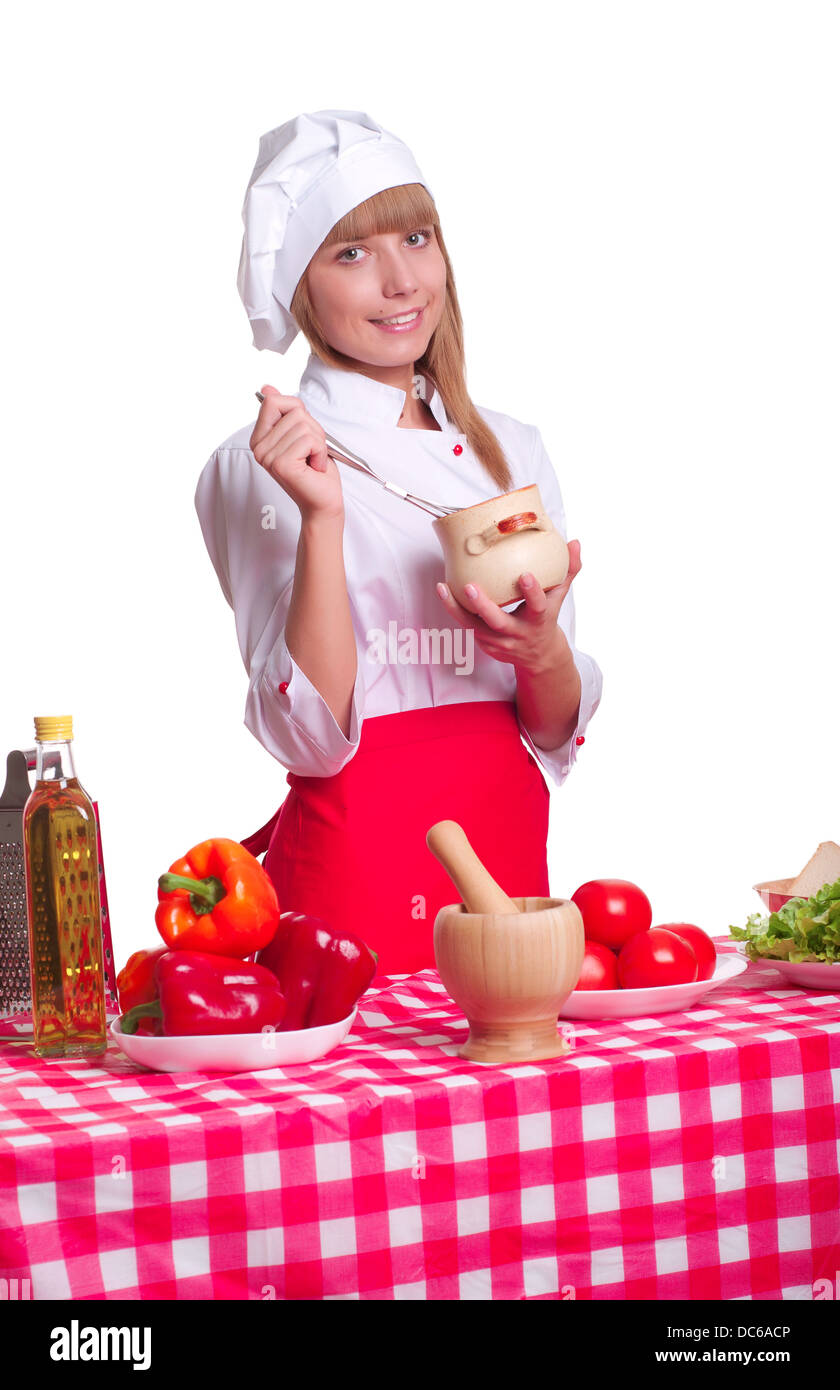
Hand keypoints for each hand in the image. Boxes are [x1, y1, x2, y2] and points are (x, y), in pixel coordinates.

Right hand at [250, 385, 344, 522]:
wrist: (323, 500)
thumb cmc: (315, 469)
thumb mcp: (301, 432)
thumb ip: (284, 411)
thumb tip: (267, 388)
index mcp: (259, 438)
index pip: (274, 401)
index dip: (297, 411)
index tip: (303, 433)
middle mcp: (259, 447)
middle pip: (293, 412)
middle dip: (312, 429)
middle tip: (311, 452)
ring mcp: (268, 457)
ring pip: (303, 426)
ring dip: (318, 443)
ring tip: (313, 461)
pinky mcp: (281, 465)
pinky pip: (309, 440)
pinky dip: (320, 452)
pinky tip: (315, 467)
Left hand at [435, 541, 581, 673]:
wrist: (539, 657)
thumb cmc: (547, 619)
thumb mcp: (559, 597)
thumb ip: (568, 570)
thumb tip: (574, 542)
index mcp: (539, 621)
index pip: (538, 607)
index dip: (532, 593)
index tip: (525, 576)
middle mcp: (518, 634)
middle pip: (498, 623)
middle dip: (483, 606)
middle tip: (470, 586)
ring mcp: (499, 642)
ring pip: (474, 627)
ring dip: (456, 608)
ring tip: (443, 587)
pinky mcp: (485, 645)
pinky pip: (467, 627)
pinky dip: (455, 611)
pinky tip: (445, 592)